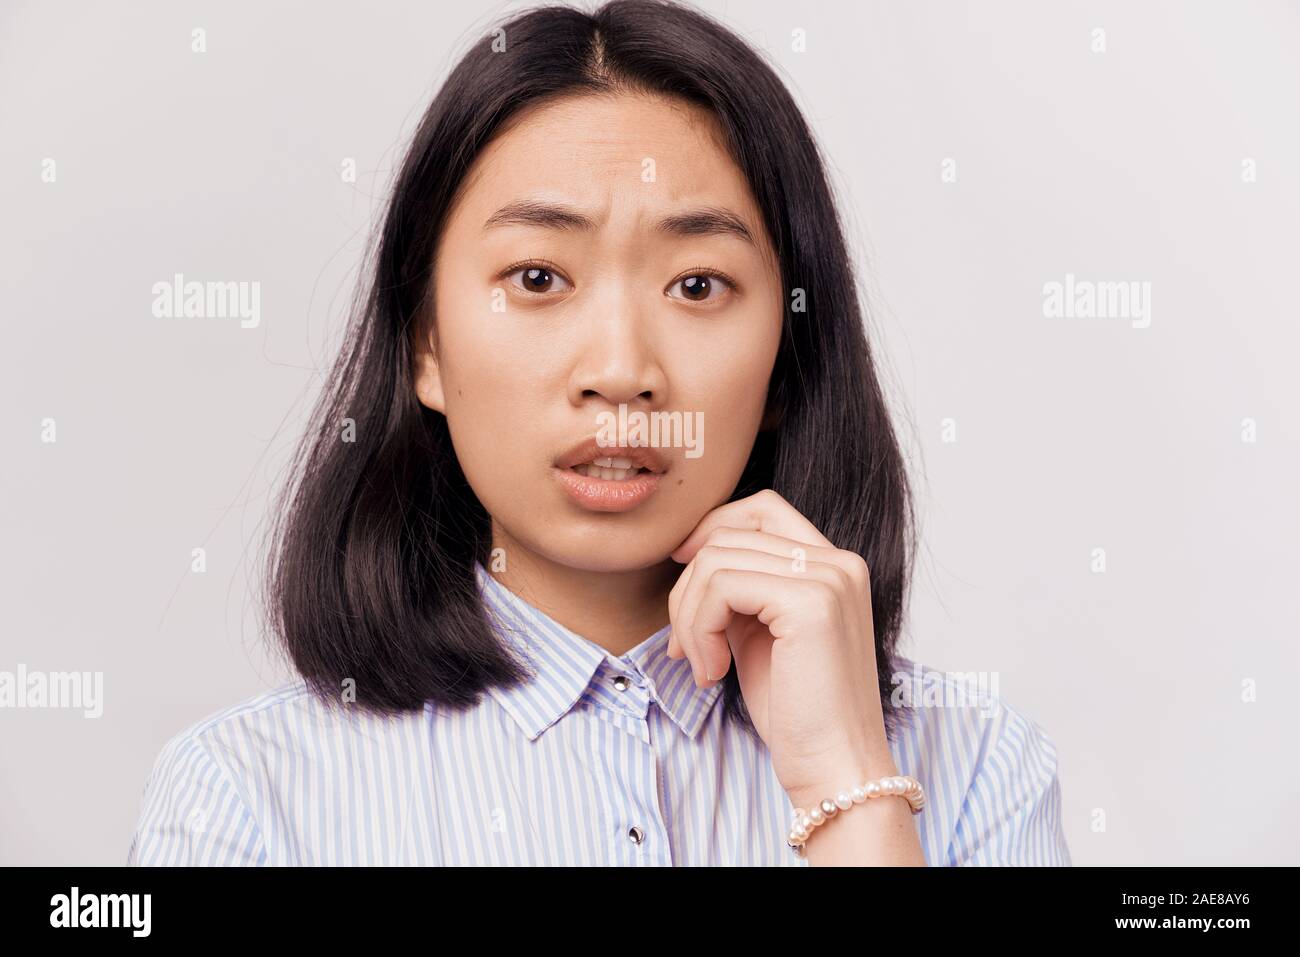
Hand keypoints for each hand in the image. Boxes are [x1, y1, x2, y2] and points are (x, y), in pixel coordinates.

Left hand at [667, 489, 896, 806]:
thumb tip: (690, 551)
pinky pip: (720, 585)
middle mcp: (840, 563)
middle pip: (731, 533)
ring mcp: (830, 579)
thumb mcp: (761, 633)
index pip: (763, 509)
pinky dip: (700, 628)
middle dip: (688, 585)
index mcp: (835, 566)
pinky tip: (713, 671)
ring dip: (690, 615)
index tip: (682, 571)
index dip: (712, 531)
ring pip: (716, 559)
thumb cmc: (797, 713)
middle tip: (686, 643)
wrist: (835, 770)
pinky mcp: (811, 603)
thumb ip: (740, 588)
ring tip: (702, 663)